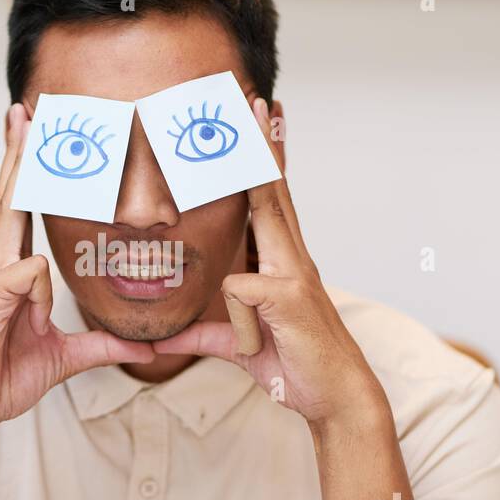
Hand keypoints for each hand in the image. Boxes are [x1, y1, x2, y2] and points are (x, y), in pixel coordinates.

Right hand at [0, 104, 153, 433]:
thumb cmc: (1, 376)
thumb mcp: (65, 359)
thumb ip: (102, 347)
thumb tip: (146, 348)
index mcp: (15, 273)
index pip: (26, 213)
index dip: (32, 178)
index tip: (37, 140)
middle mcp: (0, 265)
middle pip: (11, 197)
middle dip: (19, 152)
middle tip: (26, 110)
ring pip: (9, 213)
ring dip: (18, 170)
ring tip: (23, 129)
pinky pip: (29, 275)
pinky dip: (39, 295)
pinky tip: (33, 317)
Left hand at [153, 99, 391, 431]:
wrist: (334, 399)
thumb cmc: (294, 365)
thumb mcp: (237, 346)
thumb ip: (205, 334)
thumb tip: (166, 337)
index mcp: (280, 263)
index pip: (266, 203)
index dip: (258, 163)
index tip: (254, 124)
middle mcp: (292, 259)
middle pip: (274, 190)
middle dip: (265, 143)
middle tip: (257, 100)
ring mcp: (294, 276)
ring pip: (273, 211)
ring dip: (264, 168)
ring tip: (258, 124)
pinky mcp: (290, 301)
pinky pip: (245, 289)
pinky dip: (237, 307)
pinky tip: (251, 329)